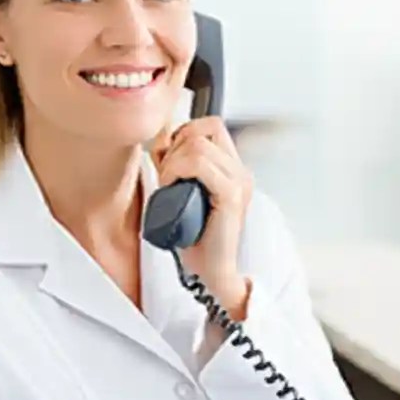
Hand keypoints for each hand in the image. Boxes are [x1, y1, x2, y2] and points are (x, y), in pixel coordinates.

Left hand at [150, 117, 253, 316]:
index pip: (210, 125)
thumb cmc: (193, 238)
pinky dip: (176, 171)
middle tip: (168, 177)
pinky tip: (173, 190)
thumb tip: (158, 136)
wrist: (209, 274)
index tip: (168, 162)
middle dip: (176, 146)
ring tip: (170, 188)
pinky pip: (198, 163)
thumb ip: (175, 163)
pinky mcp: (232, 196)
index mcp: (233, 169)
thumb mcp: (180, 191)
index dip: (183, 135)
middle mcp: (241, 172)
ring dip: (173, 163)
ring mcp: (240, 182)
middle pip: (205, 127)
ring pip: (198, 143)